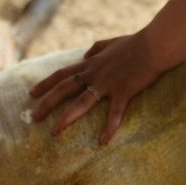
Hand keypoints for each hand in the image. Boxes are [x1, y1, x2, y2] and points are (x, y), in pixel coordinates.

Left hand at [29, 30, 169, 144]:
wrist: (154, 45)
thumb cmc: (135, 43)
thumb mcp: (110, 42)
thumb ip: (96, 48)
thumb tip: (86, 54)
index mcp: (91, 64)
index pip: (62, 74)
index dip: (45, 84)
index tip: (31, 94)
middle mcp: (94, 74)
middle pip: (65, 89)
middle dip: (47, 103)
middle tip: (33, 117)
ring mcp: (108, 83)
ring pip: (82, 102)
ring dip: (67, 118)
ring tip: (55, 132)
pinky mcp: (124, 92)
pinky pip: (114, 113)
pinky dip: (109, 128)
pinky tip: (102, 142)